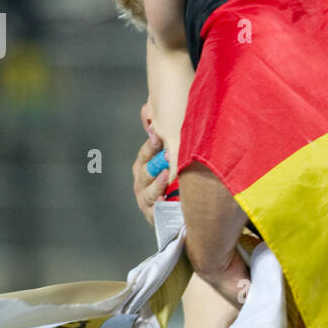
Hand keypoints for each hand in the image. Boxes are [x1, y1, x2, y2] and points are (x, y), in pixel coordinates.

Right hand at [132, 103, 167, 226]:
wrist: (185, 214)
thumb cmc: (179, 181)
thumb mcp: (177, 161)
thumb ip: (169, 140)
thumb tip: (157, 111)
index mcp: (145, 165)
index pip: (146, 153)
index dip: (152, 144)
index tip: (159, 135)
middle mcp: (142, 182)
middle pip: (145, 171)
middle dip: (156, 162)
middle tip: (168, 154)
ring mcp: (146, 199)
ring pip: (148, 190)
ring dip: (157, 182)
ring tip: (166, 175)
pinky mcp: (152, 216)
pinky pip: (154, 210)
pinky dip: (158, 205)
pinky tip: (163, 199)